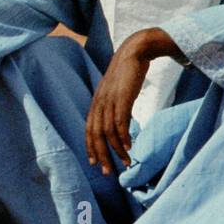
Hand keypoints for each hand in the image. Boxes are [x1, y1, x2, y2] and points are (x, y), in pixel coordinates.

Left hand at [85, 28, 174, 174]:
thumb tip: (118, 124)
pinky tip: (129, 147)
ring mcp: (109, 100)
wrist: (134, 52)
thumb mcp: (116, 91)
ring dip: (116, 150)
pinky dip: (123, 137)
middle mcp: (99, 103)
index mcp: (96, 102)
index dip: (90, 147)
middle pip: (95, 134)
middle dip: (101, 155)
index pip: (89, 129)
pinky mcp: (122, 97)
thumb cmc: (127, 73)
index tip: (94, 163)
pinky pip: (120, 122)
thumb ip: (114, 106)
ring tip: (125, 163)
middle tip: (107, 172)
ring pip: (108, 132)